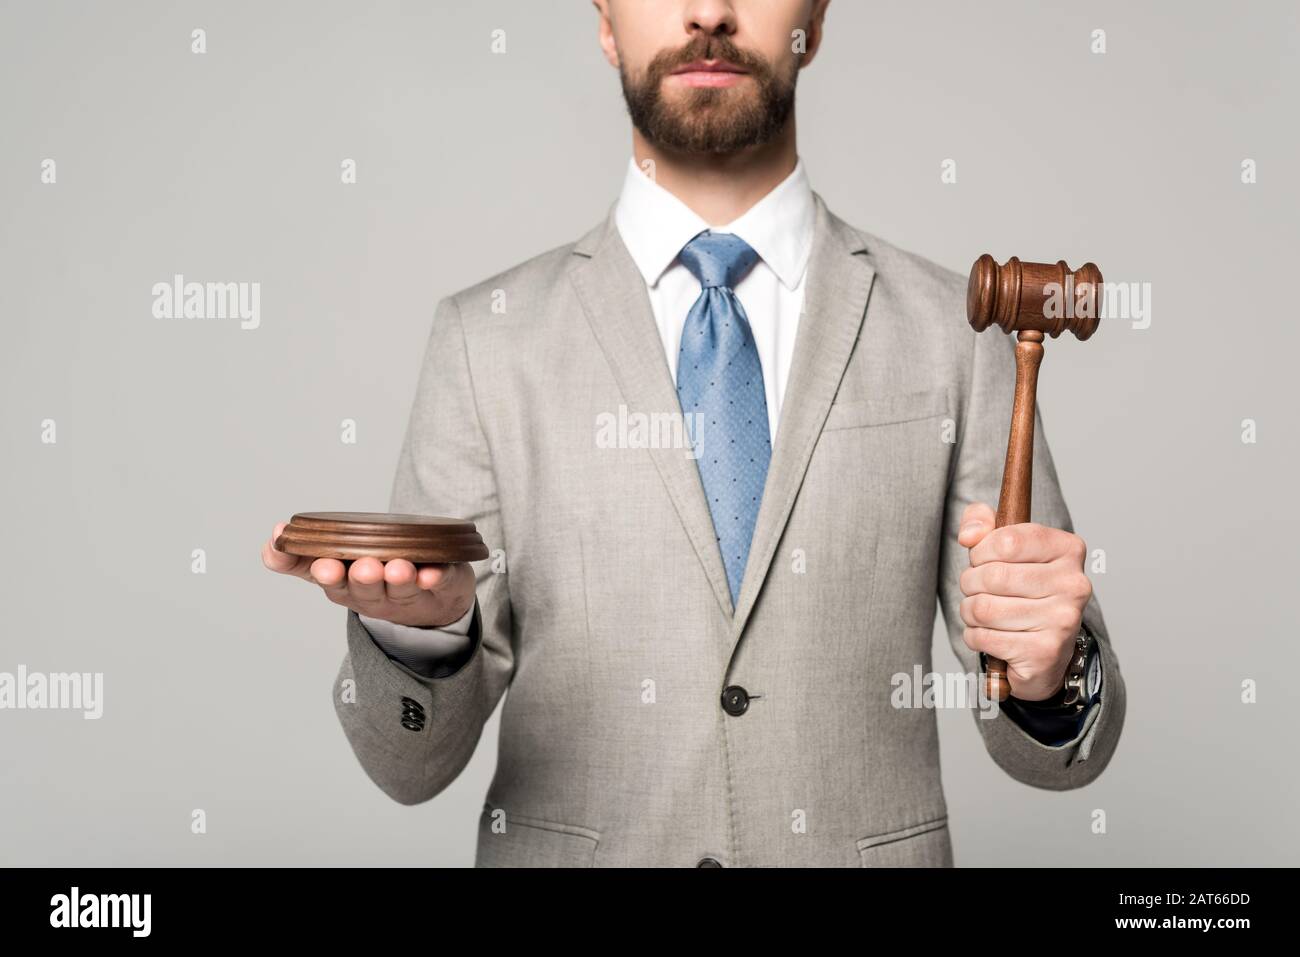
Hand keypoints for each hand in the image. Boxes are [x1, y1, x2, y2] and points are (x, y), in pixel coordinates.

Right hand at [261, 521, 476, 627]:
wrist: (430, 602)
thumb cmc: (373, 576)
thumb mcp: (333, 564)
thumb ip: (300, 554)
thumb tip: (275, 535)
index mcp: (346, 586)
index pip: (329, 582)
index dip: (323, 574)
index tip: (321, 565)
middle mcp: (374, 595)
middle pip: (365, 590)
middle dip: (362, 579)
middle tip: (362, 568)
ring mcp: (408, 595)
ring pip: (401, 590)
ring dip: (398, 579)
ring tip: (396, 569)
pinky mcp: (441, 588)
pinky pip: (439, 584)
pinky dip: (435, 578)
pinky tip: (432, 572)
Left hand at [956, 503, 1090, 701]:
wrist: (1044, 649)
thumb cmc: (1020, 589)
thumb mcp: (1002, 545)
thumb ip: (981, 521)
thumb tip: (968, 536)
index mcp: (1068, 549)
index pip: (1007, 540)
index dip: (981, 551)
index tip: (982, 559)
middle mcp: (1074, 584)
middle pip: (993, 576)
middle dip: (970, 583)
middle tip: (977, 589)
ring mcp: (1063, 620)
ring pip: (984, 609)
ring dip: (970, 611)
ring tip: (982, 613)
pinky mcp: (1045, 652)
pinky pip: (984, 637)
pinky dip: (975, 637)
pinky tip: (991, 636)